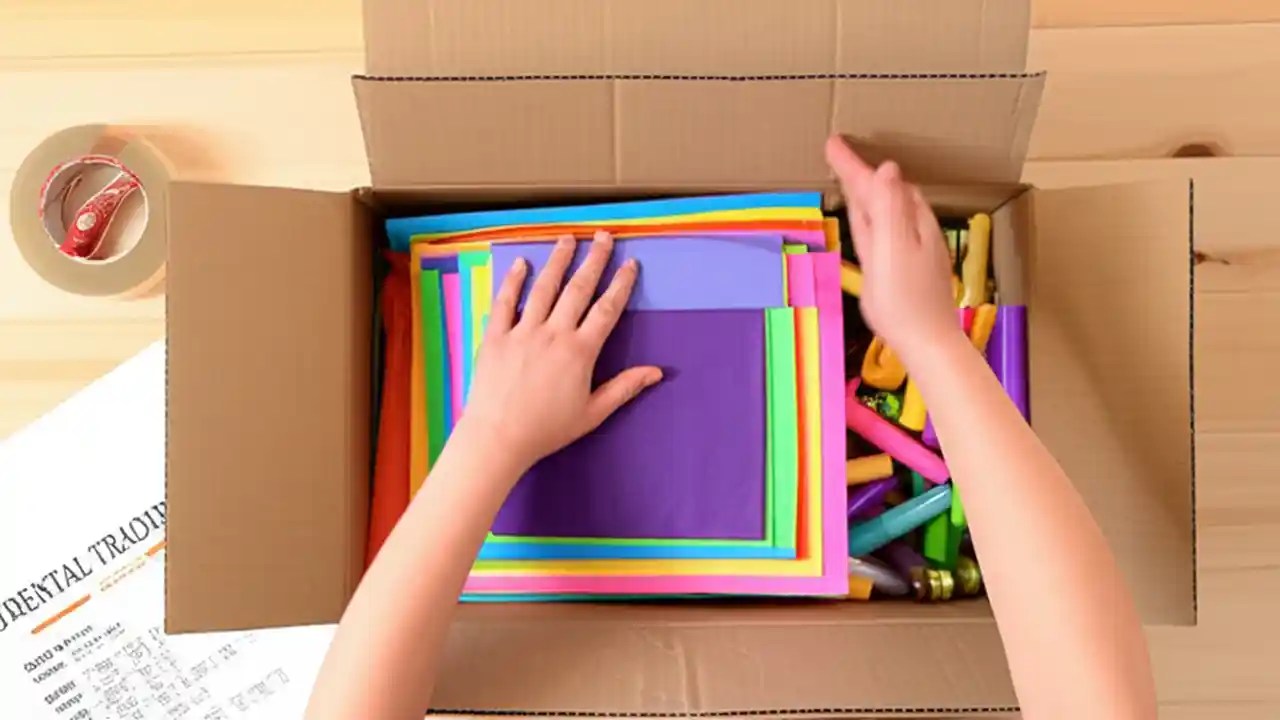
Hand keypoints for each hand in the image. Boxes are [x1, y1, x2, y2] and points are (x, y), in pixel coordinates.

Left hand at [458, 230, 662, 474]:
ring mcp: (522, 331)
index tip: (630, 264)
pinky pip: (506, 302)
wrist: (498, 437)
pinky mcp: (496, 336)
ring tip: (568, 239)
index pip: (607, 309)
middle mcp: (553, 333)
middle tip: (603, 237)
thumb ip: (624, 387)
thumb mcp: (592, 413)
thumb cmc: (547, 429)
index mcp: (580, 351)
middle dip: (593, 260)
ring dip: (558, 261)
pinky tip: (521, 263)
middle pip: (578, 289)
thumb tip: (656, 371)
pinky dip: (513, 281)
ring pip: (544, 288)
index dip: (621, 284)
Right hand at [825, 136, 960, 363]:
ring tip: (850, 178)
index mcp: (907, 222)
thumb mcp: (892, 249)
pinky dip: (873, 215)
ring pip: (886, 210)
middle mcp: (912, 229)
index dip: (854, 165)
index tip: (832, 143)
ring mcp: (910, 247)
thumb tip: (887, 167)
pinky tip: (868, 220)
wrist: (925, 341)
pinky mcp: (904, 265)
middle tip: (838, 154)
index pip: (876, 184)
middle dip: (861, 173)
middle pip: (883, 192)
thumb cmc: (904, 299)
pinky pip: (885, 228)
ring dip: (868, 192)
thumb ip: (889, 208)